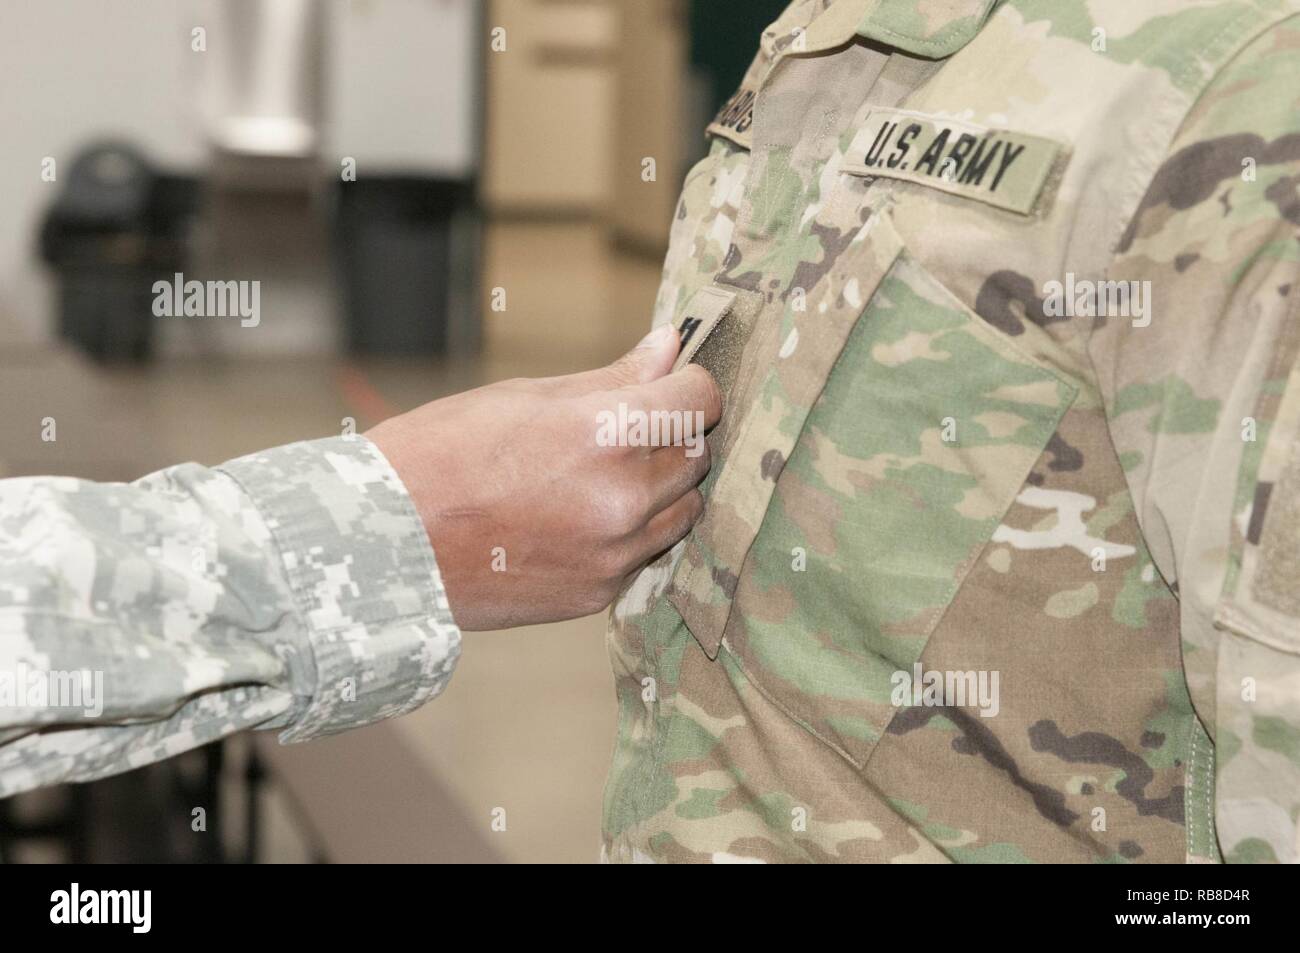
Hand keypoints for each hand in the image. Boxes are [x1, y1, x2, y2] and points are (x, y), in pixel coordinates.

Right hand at [367, 325, 721, 629]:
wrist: (384, 542)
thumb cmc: (443, 452)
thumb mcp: (528, 397)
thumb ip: (613, 378)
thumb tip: (669, 347)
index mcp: (608, 432)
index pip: (701, 400)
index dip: (688, 385)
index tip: (670, 385)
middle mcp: (624, 497)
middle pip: (696, 455)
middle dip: (672, 436)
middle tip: (622, 431)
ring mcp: (615, 552)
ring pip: (683, 510)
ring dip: (659, 488)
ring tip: (597, 478)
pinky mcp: (599, 593)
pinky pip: (644, 554)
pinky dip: (629, 534)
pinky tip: (577, 519)